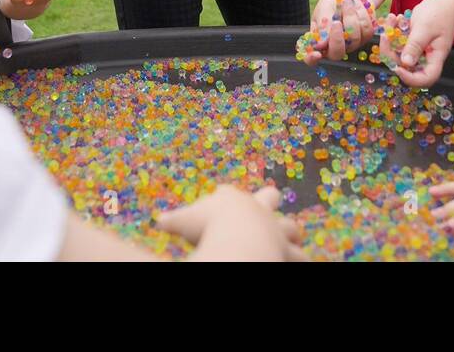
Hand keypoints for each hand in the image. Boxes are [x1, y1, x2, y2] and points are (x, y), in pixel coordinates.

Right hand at [156, 185, 304, 260]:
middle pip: (269, 197)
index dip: (224, 196)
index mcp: (233, 199)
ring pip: (291, 228)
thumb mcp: (185, 222)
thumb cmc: (210, 226)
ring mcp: (276, 229)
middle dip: (269, 201)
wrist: (241, 237)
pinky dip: (296, 259)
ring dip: (290, 233)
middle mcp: (259, 210)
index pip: (228, 193)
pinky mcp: (287, 250)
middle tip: (270, 201)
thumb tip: (155, 220)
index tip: (221, 195)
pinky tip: (297, 261)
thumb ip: (171, 221)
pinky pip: (298, 257)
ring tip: (292, 237)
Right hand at [301, 0, 377, 63]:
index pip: (311, 58)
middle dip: (337, 38)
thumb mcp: (324, 9)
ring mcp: (351, 43)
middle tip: (336, 22)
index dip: (312, 59)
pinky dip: (361, 13)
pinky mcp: (366, 36)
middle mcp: (335, 46)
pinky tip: (356, 4)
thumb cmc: (332, 1)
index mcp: (319, 41)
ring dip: (350, 16)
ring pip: (354, 39)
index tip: (316, 54)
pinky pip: (367, 29)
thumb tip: (321, 44)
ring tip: (346, 0)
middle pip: (337, 54)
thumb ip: (323, 26)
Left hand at [379, 0, 453, 86]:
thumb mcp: (426, 28)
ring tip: (392, 19)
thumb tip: (405, 63)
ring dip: (390, 38)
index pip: (425, 79)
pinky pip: (397, 43)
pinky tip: (395, 17)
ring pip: (397, 54)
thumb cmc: (441, 13)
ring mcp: (417, 51)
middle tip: (386, 34)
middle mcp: (426, 58)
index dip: (410, 79)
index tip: (398, 68)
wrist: (446, 2)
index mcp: (435, 58)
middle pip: (405, 67)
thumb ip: (415, 45)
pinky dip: (393, 31)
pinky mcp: (411, 42)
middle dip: (391, 51)